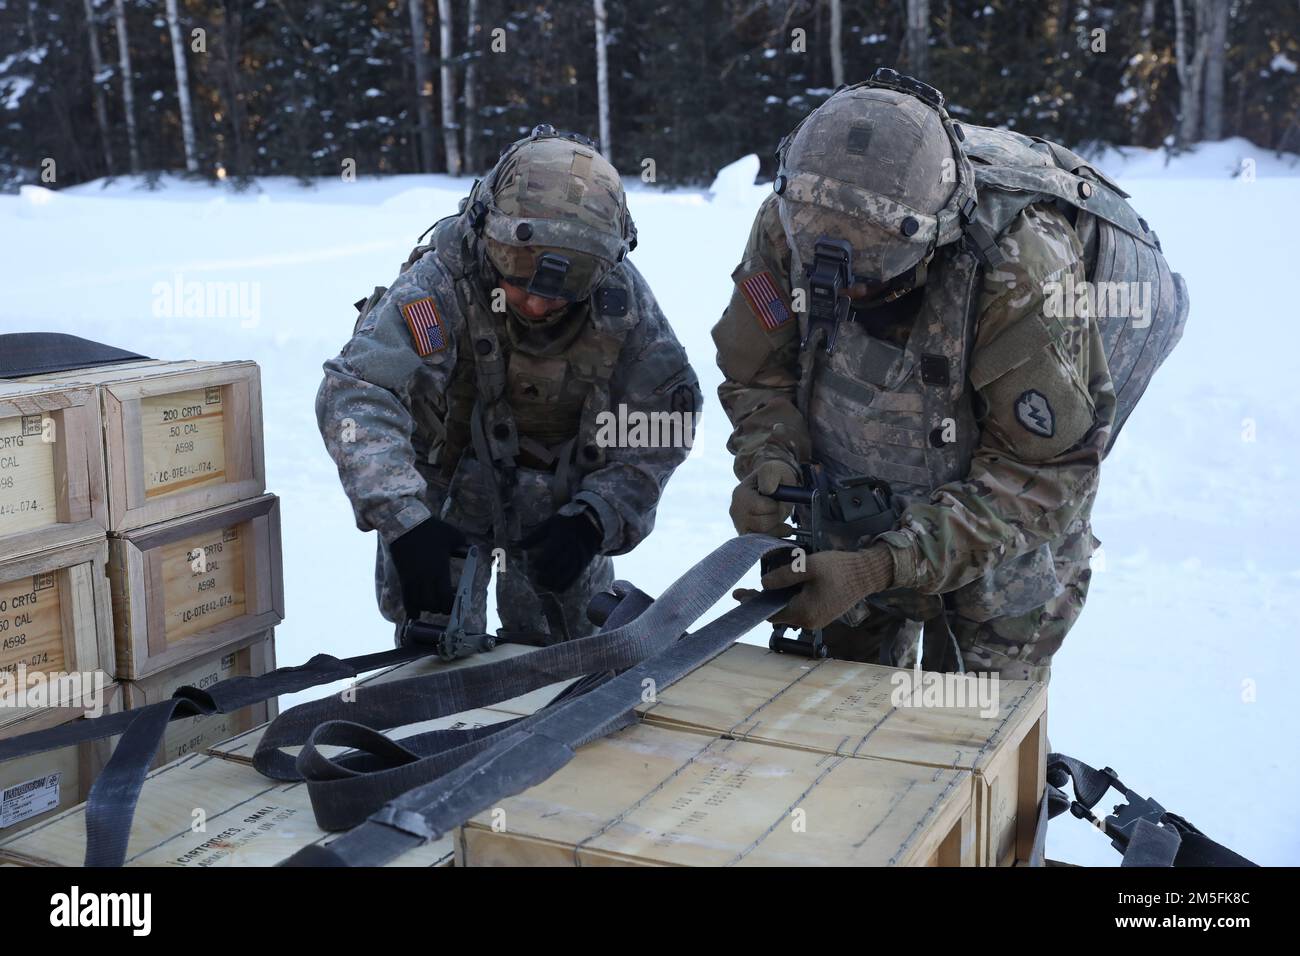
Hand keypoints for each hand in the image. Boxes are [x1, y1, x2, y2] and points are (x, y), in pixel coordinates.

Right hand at [388, 517, 465, 616]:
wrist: (405, 524)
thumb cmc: (432, 529)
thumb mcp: (454, 536)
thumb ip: (465, 547)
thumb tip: (474, 551)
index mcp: (440, 569)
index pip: (445, 597)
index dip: (451, 605)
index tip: (455, 604)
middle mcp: (426, 577)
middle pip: (433, 604)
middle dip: (441, 608)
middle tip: (446, 605)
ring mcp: (413, 579)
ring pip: (420, 604)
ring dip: (428, 608)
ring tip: (433, 605)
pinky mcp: (404, 578)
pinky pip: (406, 598)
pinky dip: (411, 609)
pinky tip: (414, 615)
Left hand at [520, 510, 603, 591]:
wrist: (591, 522)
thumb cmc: (566, 522)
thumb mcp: (549, 524)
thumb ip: (534, 536)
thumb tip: (518, 546)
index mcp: (561, 538)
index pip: (549, 556)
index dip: (539, 563)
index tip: (534, 564)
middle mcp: (571, 549)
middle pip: (557, 568)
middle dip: (544, 575)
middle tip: (536, 576)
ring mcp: (578, 558)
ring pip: (565, 576)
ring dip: (552, 582)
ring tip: (543, 583)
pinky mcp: (583, 565)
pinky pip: (573, 579)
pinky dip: (563, 586)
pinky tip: (555, 587)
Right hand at [729, 460, 798, 534]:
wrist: (772, 487)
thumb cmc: (774, 479)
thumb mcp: (774, 469)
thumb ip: (770, 474)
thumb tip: (767, 490)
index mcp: (739, 494)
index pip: (760, 507)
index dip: (774, 505)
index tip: (776, 498)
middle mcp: (735, 511)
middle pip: (762, 524)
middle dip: (776, 516)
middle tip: (777, 507)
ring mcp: (739, 525)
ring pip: (764, 535)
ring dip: (776, 526)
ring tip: (776, 515)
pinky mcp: (746, 536)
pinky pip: (763, 542)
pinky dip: (774, 535)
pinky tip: (778, 527)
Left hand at [734, 545, 894, 630]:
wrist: (867, 574)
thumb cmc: (840, 568)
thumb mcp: (809, 566)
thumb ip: (785, 575)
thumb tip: (763, 584)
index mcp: (804, 612)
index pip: (770, 611)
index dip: (753, 602)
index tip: (737, 595)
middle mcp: (808, 622)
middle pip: (777, 614)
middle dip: (762, 603)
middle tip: (745, 591)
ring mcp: (816, 621)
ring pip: (788, 612)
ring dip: (776, 602)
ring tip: (763, 587)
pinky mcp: (822, 615)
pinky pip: (799, 610)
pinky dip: (789, 601)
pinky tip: (784, 588)